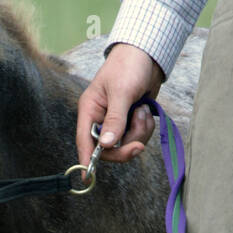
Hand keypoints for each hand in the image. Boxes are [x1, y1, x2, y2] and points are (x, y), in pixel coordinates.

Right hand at [76, 42, 164, 166]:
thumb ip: (115, 119)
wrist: (147, 54)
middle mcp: (101, 118)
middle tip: (139, 145)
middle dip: (126, 146)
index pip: (85, 140)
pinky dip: (146, 127)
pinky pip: (139, 136)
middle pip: (109, 149)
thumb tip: (107, 145)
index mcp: (90, 110)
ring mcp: (118, 121)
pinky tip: (146, 109)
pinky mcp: (132, 120)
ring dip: (139, 131)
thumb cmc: (128, 66)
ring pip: (126, 143)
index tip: (88, 178)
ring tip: (142, 110)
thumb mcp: (121, 92)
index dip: (86, 159)